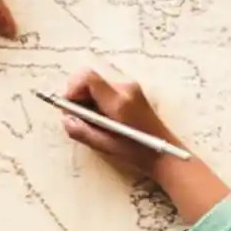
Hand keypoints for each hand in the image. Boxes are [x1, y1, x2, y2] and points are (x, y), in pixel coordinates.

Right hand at [59, 65, 186, 176]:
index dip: (72, 89)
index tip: (68, 107)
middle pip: (89, 79)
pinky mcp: (132, 92)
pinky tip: (104, 120)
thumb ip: (81, 131)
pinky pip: (105, 90)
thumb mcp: (105, 146)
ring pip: (96, 85)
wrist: (165, 153)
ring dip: (87, 101)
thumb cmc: (138, 152)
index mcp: (119, 101)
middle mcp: (125, 88)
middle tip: (78, 118)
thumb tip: (65, 118)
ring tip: (94, 123)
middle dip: (78, 96)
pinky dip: (97, 102)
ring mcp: (130, 88)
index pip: (87, 78)